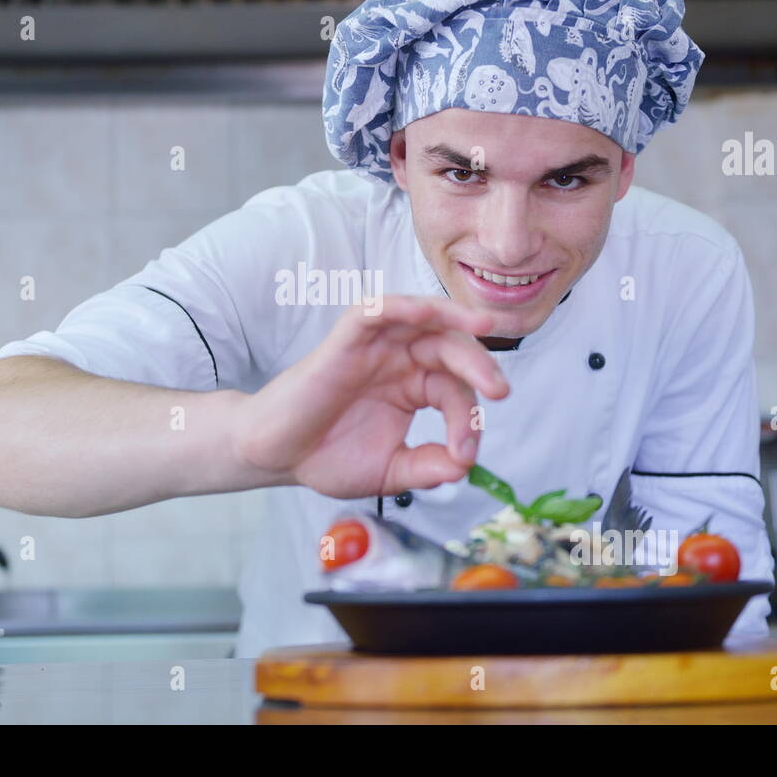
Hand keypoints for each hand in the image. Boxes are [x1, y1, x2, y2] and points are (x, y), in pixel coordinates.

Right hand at [231, 295, 508, 498]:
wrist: (276, 456)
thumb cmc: (326, 457)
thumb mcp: (391, 471)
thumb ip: (429, 467)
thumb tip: (464, 467)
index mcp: (414, 386)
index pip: (455, 391)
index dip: (469, 420)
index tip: (465, 455)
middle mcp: (399, 361)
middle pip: (451, 348)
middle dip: (481, 366)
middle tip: (500, 391)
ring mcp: (375, 347)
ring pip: (423, 318)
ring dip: (455, 317)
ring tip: (486, 327)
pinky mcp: (347, 340)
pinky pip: (377, 312)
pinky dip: (402, 305)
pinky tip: (425, 312)